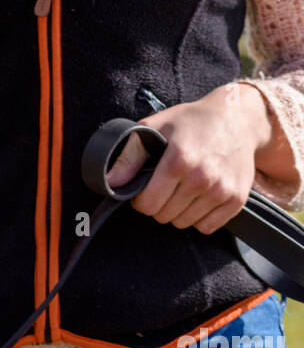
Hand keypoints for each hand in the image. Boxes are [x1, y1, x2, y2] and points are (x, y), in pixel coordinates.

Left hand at [104, 84, 272, 235]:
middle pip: (164, 215)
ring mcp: (221, 190)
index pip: (149, 204)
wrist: (235, 120)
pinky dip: (198, 217)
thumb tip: (112, 182)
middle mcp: (202, 177)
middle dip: (158, 204)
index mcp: (179, 159)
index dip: (140, 199)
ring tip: (180, 188)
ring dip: (177, 211)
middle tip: (163, 185)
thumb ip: (130, 155)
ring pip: (184, 223)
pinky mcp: (236, 200)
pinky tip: (197, 197)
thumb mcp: (155, 126)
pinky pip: (206, 227)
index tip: (143, 189)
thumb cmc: (191, 121)